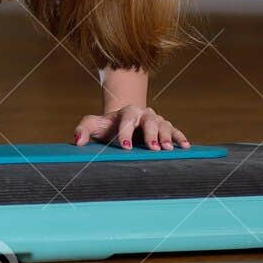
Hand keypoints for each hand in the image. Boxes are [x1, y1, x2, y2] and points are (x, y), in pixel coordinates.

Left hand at [73, 105, 188, 150]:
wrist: (124, 121)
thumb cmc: (107, 126)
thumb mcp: (94, 125)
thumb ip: (83, 129)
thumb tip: (76, 141)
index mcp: (126, 112)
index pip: (126, 120)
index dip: (125, 133)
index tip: (125, 147)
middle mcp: (143, 113)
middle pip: (149, 121)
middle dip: (151, 134)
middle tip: (153, 149)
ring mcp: (156, 119)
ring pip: (164, 125)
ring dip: (167, 136)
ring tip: (167, 149)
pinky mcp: (165, 127)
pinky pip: (175, 130)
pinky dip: (180, 137)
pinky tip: (185, 147)